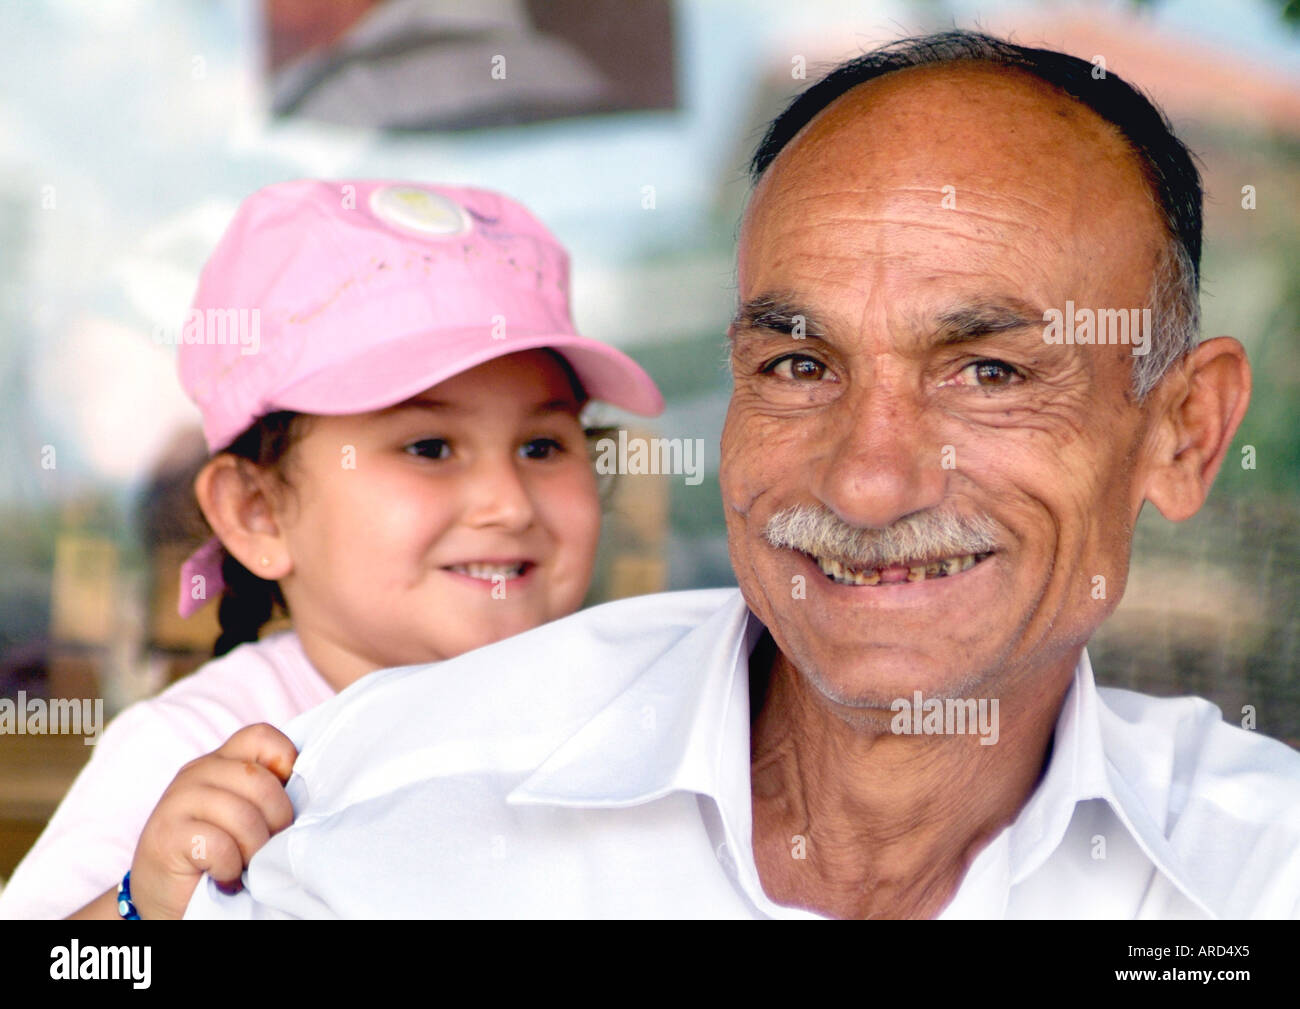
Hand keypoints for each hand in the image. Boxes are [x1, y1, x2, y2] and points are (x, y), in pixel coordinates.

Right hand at [127, 723, 296, 918]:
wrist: (163, 899)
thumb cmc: (217, 858)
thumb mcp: (246, 816)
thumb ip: (267, 795)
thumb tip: (313, 795)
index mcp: (221, 762)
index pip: (261, 736)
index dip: (285, 763)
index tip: (286, 802)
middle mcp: (197, 772)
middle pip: (259, 781)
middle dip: (277, 821)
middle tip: (268, 848)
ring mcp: (176, 801)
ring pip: (242, 814)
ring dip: (254, 849)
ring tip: (247, 866)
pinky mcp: (165, 836)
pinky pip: (218, 846)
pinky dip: (231, 868)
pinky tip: (225, 877)